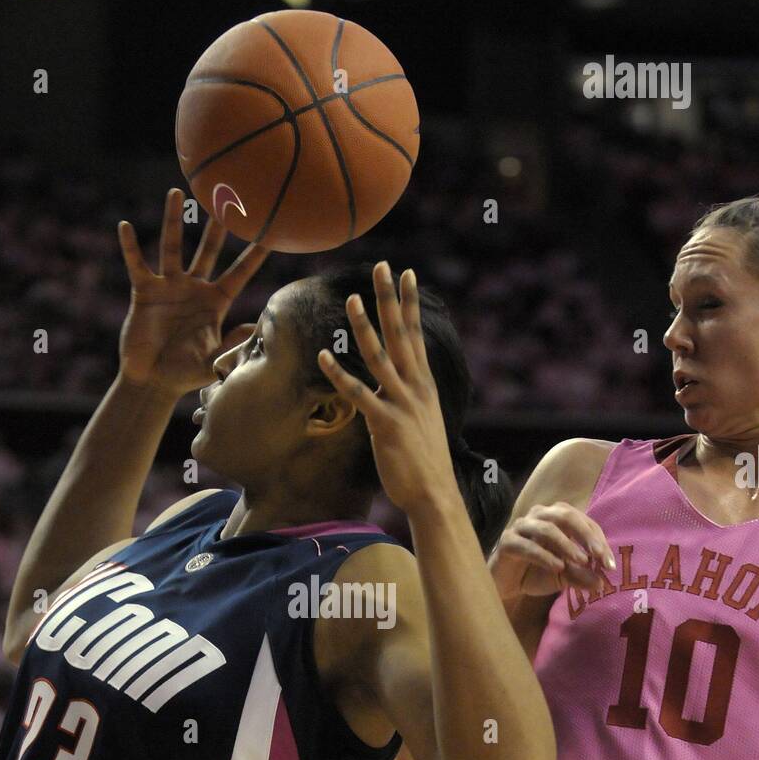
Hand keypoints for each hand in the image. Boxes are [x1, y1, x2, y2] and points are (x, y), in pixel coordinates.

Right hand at [117, 187, 267, 397]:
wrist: (153, 381)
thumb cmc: (186, 373)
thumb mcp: (214, 360)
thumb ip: (234, 343)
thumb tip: (258, 327)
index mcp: (215, 302)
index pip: (239, 274)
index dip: (254, 256)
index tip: (270, 234)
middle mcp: (193, 289)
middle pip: (207, 251)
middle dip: (217, 227)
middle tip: (226, 198)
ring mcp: (168, 287)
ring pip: (172, 247)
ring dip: (173, 221)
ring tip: (176, 192)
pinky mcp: (144, 292)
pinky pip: (137, 265)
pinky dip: (130, 247)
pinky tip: (125, 226)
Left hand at [317, 261, 456, 515]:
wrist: (434, 493)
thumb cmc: (426, 462)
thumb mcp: (423, 421)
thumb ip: (410, 398)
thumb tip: (398, 387)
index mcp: (424, 384)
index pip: (415, 335)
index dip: (409, 304)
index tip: (406, 274)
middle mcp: (416, 388)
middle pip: (400, 334)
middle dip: (390, 299)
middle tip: (382, 266)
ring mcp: (402, 404)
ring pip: (380, 357)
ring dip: (364, 327)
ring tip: (351, 299)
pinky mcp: (386, 424)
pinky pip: (360, 394)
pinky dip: (340, 374)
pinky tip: (324, 356)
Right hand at [489, 502, 616, 598]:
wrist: (505, 585)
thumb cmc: (535, 573)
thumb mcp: (564, 577)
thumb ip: (581, 576)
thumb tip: (601, 582)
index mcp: (556, 518)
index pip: (582, 521)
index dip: (598, 539)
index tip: (609, 563)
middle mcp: (538, 516)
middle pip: (566, 515)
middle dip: (586, 535)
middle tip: (599, 555)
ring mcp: (520, 527)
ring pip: (547, 528)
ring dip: (567, 545)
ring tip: (581, 561)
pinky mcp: (506, 542)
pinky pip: (527, 545)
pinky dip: (545, 556)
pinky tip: (558, 568)